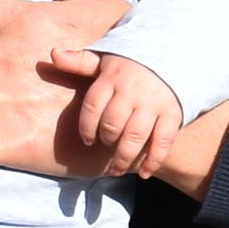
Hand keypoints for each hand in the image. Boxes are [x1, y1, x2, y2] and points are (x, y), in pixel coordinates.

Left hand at [60, 53, 200, 180]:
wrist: (175, 54)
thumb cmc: (131, 64)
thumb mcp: (105, 59)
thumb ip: (79, 62)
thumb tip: (53, 54)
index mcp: (113, 78)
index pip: (93, 106)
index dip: (86, 127)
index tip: (87, 139)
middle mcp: (133, 91)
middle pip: (113, 124)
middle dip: (106, 139)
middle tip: (104, 147)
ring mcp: (154, 103)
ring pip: (135, 136)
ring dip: (123, 157)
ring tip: (115, 170)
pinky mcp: (172, 113)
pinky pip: (163, 140)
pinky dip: (154, 160)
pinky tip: (144, 173)